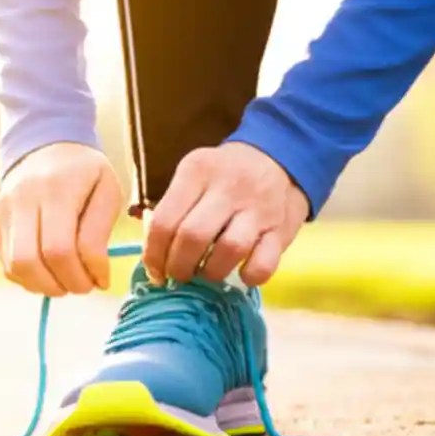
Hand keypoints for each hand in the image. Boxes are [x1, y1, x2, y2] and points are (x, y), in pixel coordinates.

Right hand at [0, 142, 122, 295]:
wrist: (45, 145)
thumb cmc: (85, 174)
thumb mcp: (107, 192)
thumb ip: (100, 234)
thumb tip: (96, 277)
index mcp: (55, 189)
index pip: (60, 249)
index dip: (84, 274)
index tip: (102, 280)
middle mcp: (22, 199)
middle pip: (31, 262)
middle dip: (63, 285)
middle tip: (83, 285)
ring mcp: (3, 211)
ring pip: (15, 268)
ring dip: (45, 286)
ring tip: (67, 279)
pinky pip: (8, 265)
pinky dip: (31, 279)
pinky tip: (50, 270)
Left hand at [144, 142, 308, 286]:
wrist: (279, 159)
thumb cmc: (224, 176)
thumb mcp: (195, 175)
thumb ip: (173, 208)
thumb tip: (154, 256)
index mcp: (198, 171)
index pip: (164, 221)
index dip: (153, 255)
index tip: (155, 271)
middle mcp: (228, 187)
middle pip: (193, 237)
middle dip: (178, 266)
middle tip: (178, 275)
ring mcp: (258, 209)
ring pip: (229, 250)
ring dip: (211, 272)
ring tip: (206, 274)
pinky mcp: (281, 230)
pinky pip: (264, 263)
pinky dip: (249, 276)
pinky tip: (241, 274)